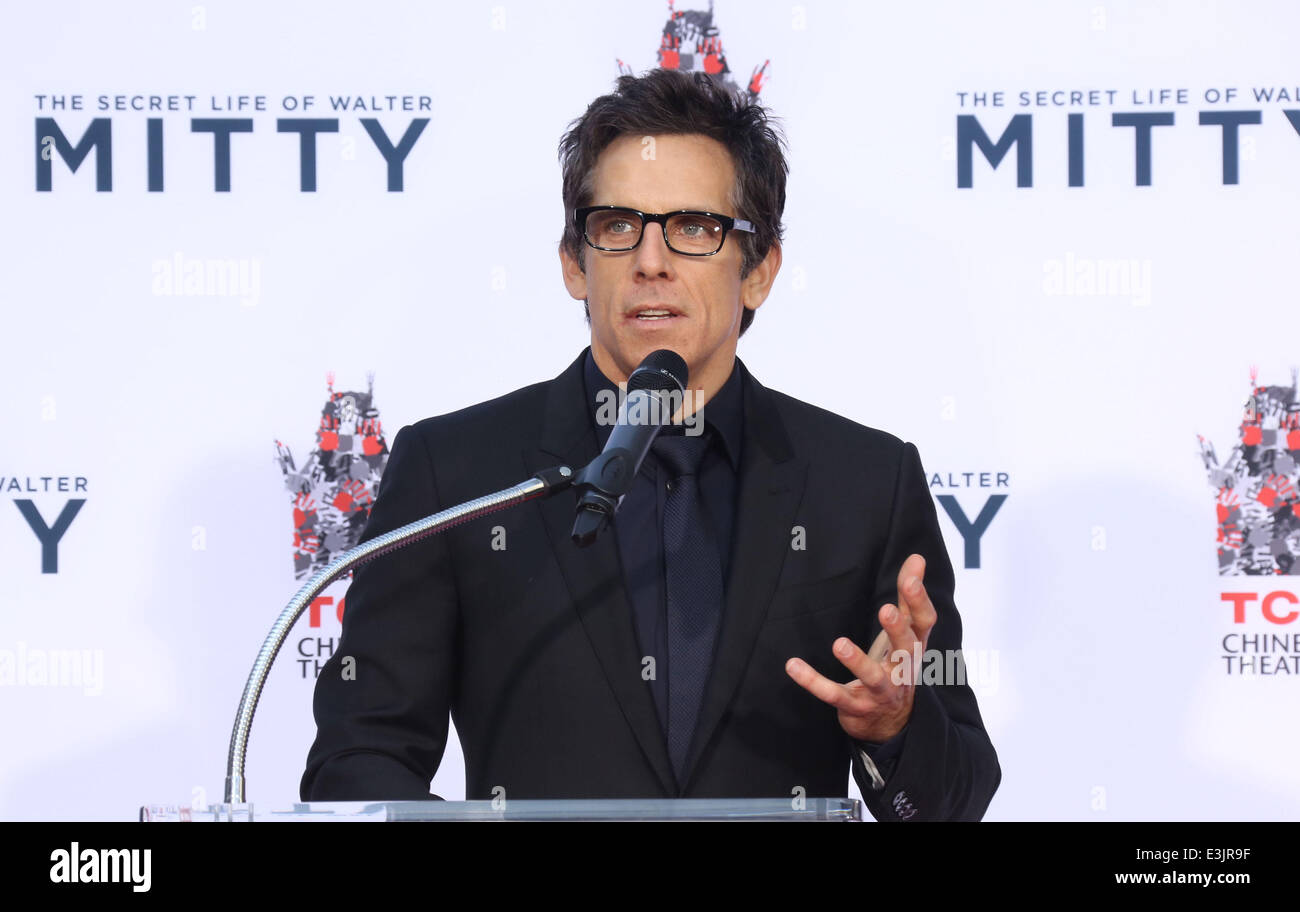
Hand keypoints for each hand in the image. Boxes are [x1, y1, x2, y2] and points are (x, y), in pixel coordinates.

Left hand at [784, 553, 936, 742]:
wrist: (890, 724)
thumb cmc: (895, 667)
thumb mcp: (904, 633)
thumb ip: (907, 597)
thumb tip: (917, 558)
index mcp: (913, 648)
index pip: (924, 623)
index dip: (919, 602)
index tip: (909, 578)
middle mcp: (902, 670)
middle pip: (906, 650)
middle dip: (897, 630)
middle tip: (886, 609)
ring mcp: (879, 691)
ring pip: (872, 678)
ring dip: (857, 662)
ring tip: (839, 644)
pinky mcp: (855, 706)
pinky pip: (834, 694)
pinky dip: (813, 682)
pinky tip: (793, 666)